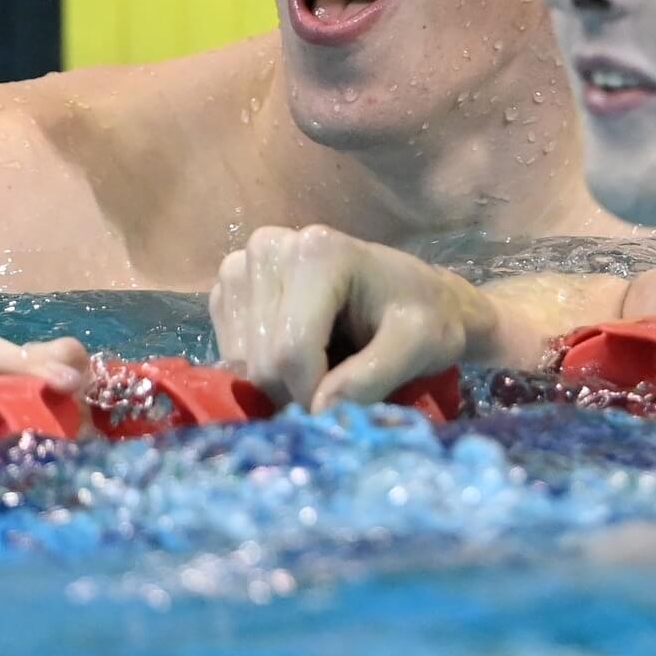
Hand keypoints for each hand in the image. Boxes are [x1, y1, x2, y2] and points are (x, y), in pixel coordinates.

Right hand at [210, 224, 491, 411]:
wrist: (415, 298)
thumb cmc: (426, 318)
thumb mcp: (420, 346)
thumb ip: (374, 377)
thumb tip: (319, 409)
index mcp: (317, 252)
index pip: (291, 351)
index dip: (315, 394)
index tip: (348, 404)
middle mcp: (269, 246)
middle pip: (261, 359)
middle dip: (298, 391)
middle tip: (341, 384)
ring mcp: (242, 265)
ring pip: (241, 362)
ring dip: (280, 382)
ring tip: (326, 362)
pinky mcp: (229, 288)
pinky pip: (230, 353)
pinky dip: (262, 369)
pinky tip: (300, 354)